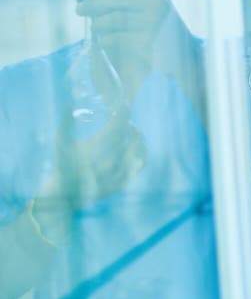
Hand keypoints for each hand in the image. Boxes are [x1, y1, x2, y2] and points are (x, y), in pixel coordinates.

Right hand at [32, 107, 146, 243]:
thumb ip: (65, 122)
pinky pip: (140, 164)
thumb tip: (68, 103)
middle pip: (129, 135)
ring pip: (138, 148)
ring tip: (131, 130)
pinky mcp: (123, 182)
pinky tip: (137, 146)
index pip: (117, 126)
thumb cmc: (62, 165)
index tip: (124, 103)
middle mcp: (110, 160)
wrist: (64, 195)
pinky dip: (141, 151)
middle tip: (124, 117)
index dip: (122, 112)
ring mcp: (118, 172)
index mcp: (96, 149)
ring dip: (136, 136)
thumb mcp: (61, 143)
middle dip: (128, 123)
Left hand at [76, 0, 195, 88]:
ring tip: (95, 28)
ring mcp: (152, 22)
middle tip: (79, 9)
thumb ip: (133, 0)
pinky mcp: (146, 41)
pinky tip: (104, 42)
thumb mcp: (154, 11)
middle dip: (92, 4)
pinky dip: (105, 40)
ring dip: (98, 24)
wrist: (186, 60)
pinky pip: (115, 37)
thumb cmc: (165, 36)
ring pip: (112, 18)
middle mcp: (156, 4)